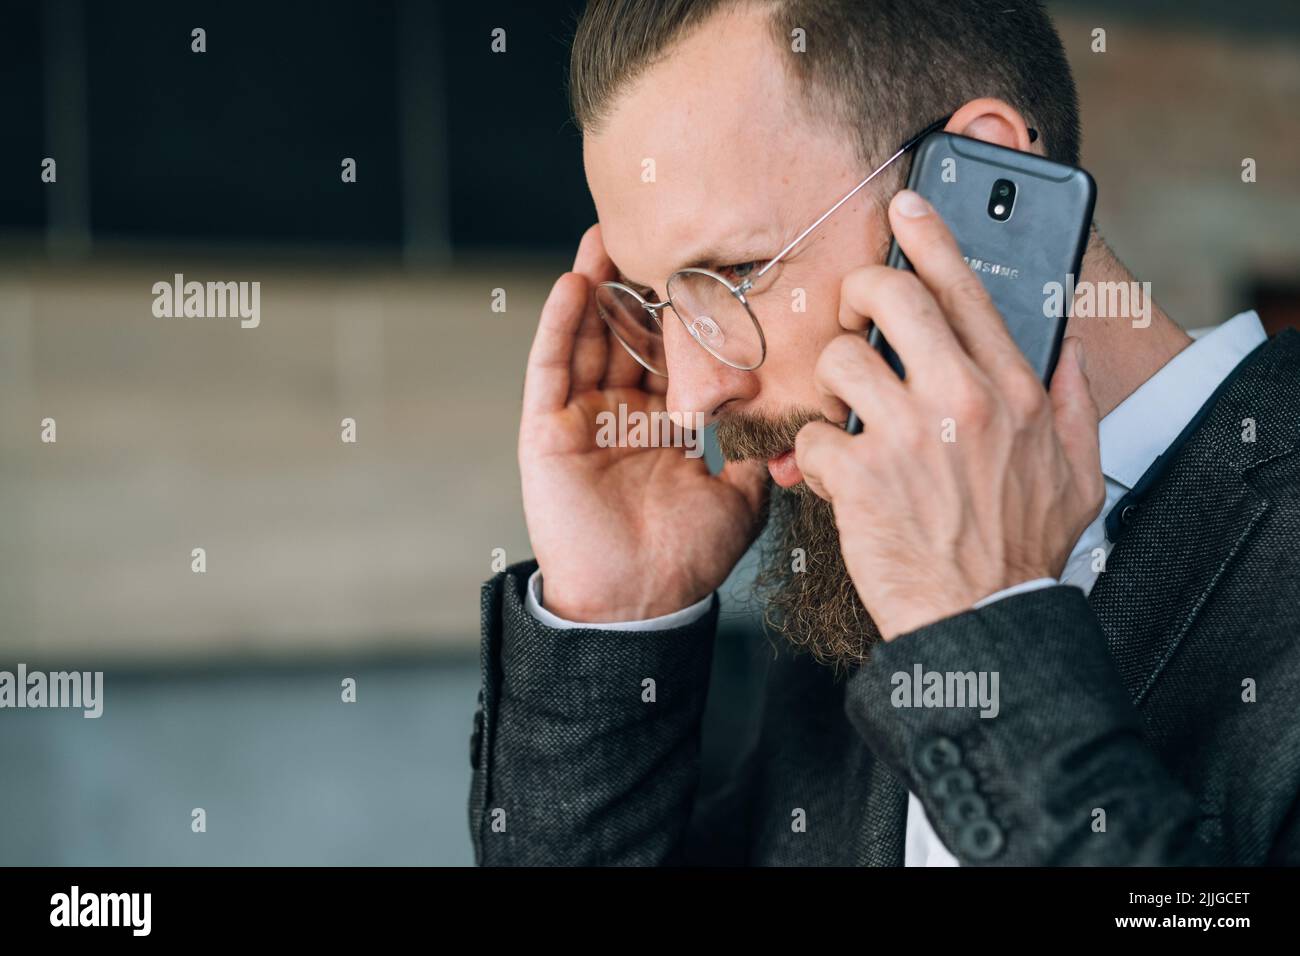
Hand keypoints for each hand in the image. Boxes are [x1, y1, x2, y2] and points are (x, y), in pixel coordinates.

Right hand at [518, 225, 767, 621]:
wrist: (637, 603)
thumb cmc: (688, 556)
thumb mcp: (742, 492)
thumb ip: (760, 444)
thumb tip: (796, 401)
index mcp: (669, 423)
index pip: (677, 349)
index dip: (687, 307)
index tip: (707, 259)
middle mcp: (625, 412)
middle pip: (630, 330)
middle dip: (641, 281)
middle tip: (657, 225)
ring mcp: (584, 416)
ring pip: (589, 335)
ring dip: (599, 284)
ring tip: (612, 230)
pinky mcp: (547, 428)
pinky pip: (552, 366)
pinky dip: (562, 324)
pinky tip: (576, 282)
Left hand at [794, 190, 1104, 640]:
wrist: (983, 620)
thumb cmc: (1023, 549)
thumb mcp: (1078, 471)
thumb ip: (1074, 402)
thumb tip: (1069, 348)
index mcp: (1014, 390)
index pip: (967, 289)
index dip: (931, 237)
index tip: (906, 207)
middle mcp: (962, 398)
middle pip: (889, 298)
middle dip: (859, 296)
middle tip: (854, 320)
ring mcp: (909, 434)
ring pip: (839, 362)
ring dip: (834, 391)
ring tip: (849, 423)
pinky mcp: (860, 476)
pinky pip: (810, 436)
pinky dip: (814, 459)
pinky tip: (838, 480)